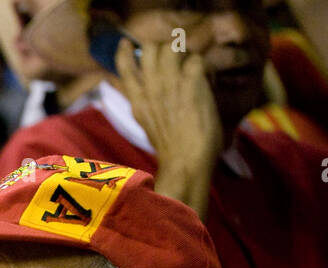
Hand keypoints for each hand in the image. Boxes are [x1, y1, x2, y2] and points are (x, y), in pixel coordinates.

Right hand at [118, 39, 221, 213]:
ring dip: (182, 54)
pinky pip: (196, 59)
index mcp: (137, 100)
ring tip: (189, 67)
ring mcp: (171, 84)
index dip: (126, 51)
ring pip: (171, 47)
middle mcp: (150, 87)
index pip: (123, 65)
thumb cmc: (168, 148)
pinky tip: (204, 81)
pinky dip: (202, 67)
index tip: (130, 46)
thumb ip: (140, 102)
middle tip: (173, 60)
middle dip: (162, 49)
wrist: (185, 162)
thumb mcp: (145, 122)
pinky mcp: (192, 83)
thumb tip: (132, 92)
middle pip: (149, 48)